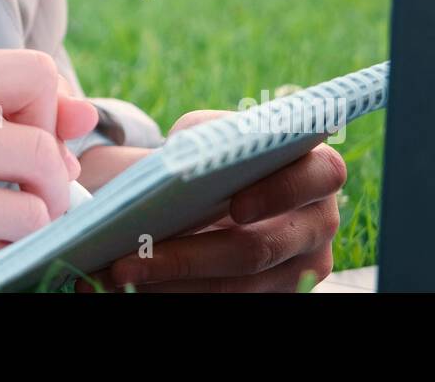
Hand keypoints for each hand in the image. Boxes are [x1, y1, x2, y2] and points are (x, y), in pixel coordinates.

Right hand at [0, 49, 98, 290]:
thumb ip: (10, 108)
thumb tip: (85, 116)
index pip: (32, 72)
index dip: (47, 110)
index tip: (26, 137)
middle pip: (40, 147)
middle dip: (53, 180)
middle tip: (32, 193)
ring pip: (33, 209)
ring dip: (30, 224)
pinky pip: (2, 254)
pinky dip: (1, 254)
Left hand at [76, 109, 345, 291]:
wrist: (221, 183)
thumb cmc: (219, 151)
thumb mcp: (212, 132)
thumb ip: (205, 139)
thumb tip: (174, 167)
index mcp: (317, 170)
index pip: (317, 177)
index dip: (279, 192)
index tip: (234, 206)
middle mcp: (316, 224)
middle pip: (259, 249)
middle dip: (188, 256)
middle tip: (130, 258)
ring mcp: (299, 268)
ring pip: (236, 287)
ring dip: (172, 282)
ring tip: (117, 272)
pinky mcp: (274, 294)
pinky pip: (225, 302)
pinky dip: (175, 292)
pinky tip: (133, 283)